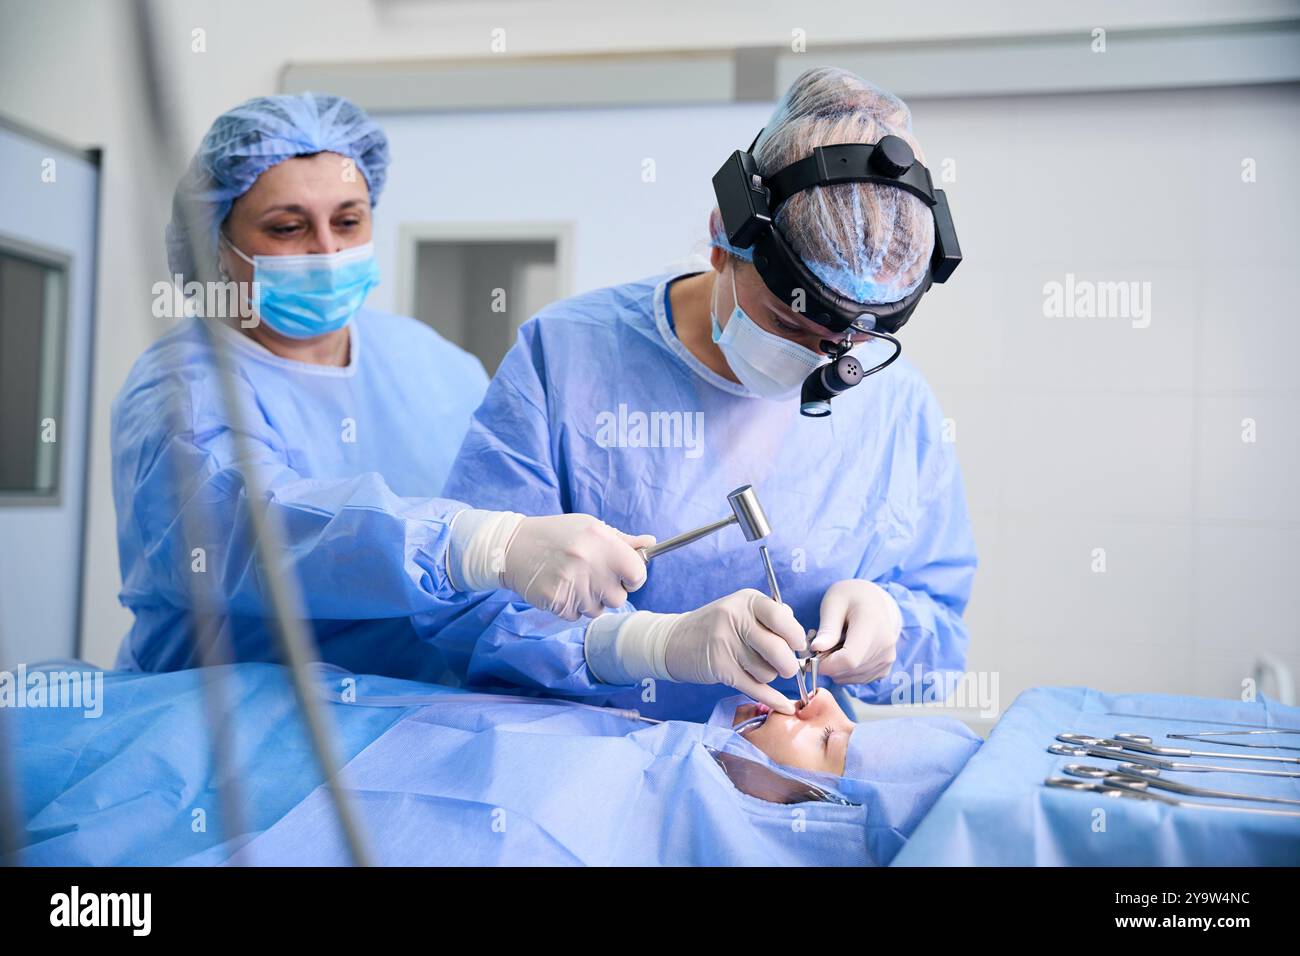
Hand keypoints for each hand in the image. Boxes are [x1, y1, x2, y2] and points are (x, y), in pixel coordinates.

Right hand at [502, 514, 653, 620]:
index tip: (625, 575)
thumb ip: (622, 540)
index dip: (633, 577)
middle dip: (610, 591)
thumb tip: (651, 543)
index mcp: (602, 540)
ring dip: (590, 600)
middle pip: (619, 597)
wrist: (512, 547)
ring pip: (598, 610)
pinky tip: (560, 587)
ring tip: (572, 579)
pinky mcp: (556, 600)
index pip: (637, 573)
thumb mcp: (590, 527)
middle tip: (592, 576)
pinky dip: (571, 606)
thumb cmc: (558, 535)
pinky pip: (577, 615)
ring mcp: (572, 583)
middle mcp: (589, 562)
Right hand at [663, 588, 804, 713]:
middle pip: (778, 650)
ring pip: (767, 672)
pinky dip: (773, 699)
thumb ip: (772, 617)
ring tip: (754, 667)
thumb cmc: (716, 626)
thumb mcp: (741, 609)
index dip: (795, 636)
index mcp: (747, 601)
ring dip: (769, 676)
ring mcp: (726, 644)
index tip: (797, 646)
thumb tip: (800, 637)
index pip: (782, 618)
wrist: (673, 641)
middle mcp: (736, 619)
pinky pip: (755, 688)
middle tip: (785, 667)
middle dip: (788, 665)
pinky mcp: (720, 669)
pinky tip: (783, 704)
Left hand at [810, 579, 901, 684]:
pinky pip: (859, 679)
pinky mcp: (885, 668)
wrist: (871, 600)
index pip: (849, 659)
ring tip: (834, 645)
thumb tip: (816, 649)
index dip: (825, 664)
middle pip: (849, 670)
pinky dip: (846, 672)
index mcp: (872, 625)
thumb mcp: (833, 604)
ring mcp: (887, 658)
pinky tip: (844, 653)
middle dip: (828, 665)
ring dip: (836, 669)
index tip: (810, 658)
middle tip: (820, 646)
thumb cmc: (849, 598)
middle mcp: (885, 645)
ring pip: (852, 678)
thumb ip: (827, 628)